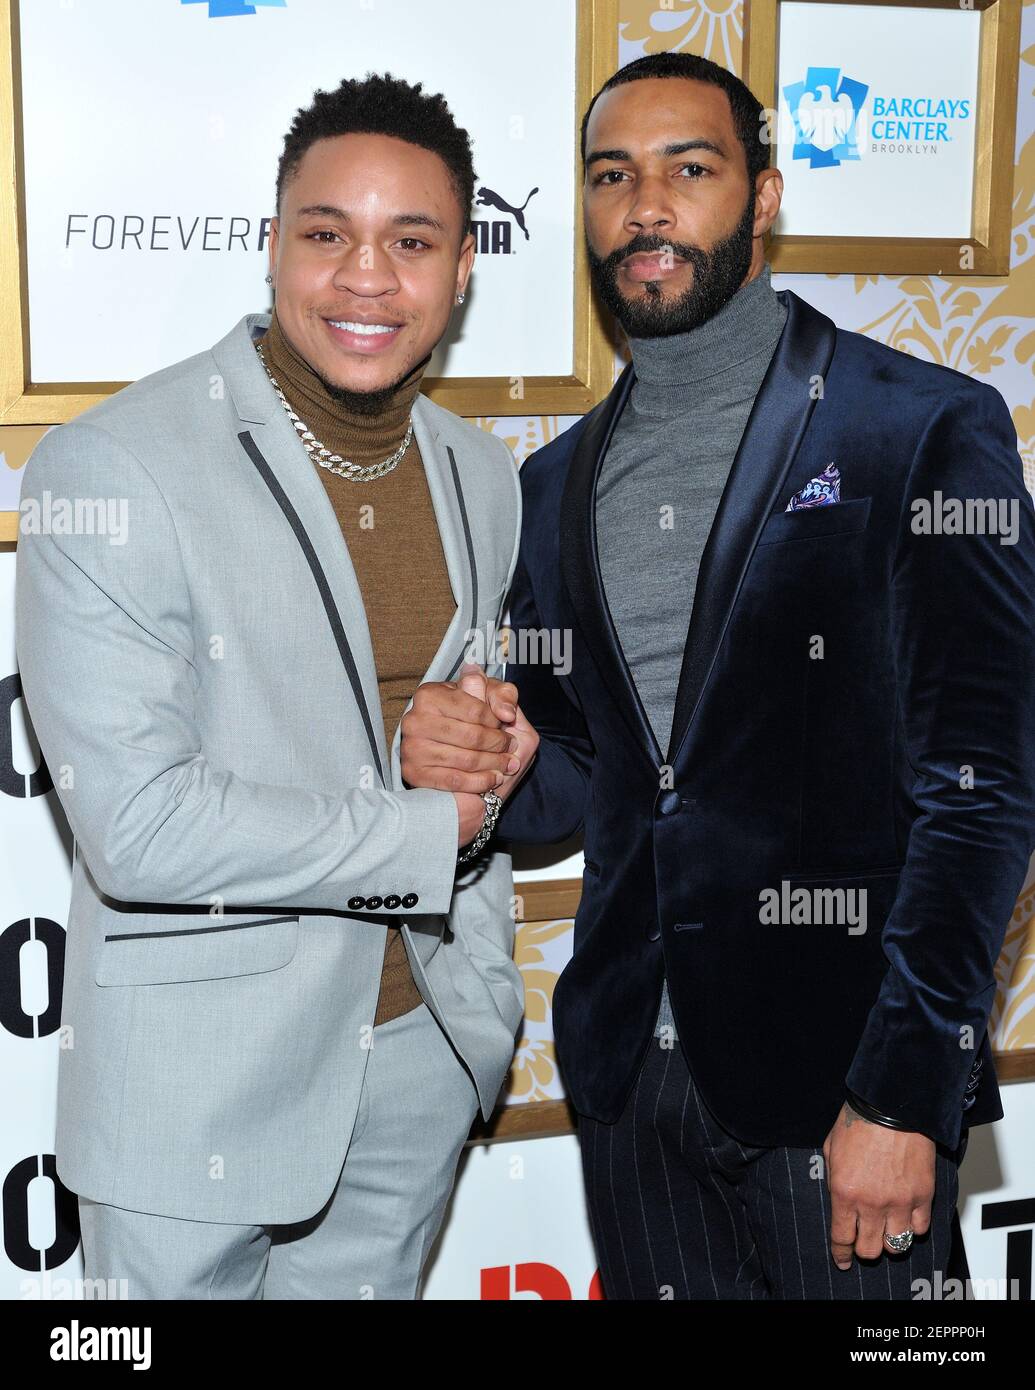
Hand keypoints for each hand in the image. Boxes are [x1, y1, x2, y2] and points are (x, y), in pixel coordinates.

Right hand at [400, 662, 539, 845]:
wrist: (446, 752)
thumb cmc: (471, 721)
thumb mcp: (490, 699)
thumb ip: (503, 695)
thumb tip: (506, 712)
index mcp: (430, 694)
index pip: (475, 709)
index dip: (497, 720)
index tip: (508, 726)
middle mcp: (414, 719)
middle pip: (472, 736)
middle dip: (498, 745)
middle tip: (510, 749)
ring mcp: (411, 747)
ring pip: (466, 759)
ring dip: (493, 764)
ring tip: (506, 764)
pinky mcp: (413, 773)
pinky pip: (454, 780)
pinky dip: (480, 781)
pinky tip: (493, 778)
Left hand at [822, 1102, 935, 1269]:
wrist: (891, 1104)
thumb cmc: (859, 1121)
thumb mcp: (831, 1149)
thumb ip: (833, 1179)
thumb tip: (838, 1199)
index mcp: (844, 1191)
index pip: (841, 1237)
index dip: (841, 1253)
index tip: (842, 1260)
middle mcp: (871, 1202)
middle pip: (869, 1249)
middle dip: (863, 1249)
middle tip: (864, 1241)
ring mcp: (899, 1202)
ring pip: (896, 1245)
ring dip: (889, 1241)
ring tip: (886, 1229)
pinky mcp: (922, 1195)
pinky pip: (919, 1228)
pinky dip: (912, 1227)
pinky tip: (906, 1217)